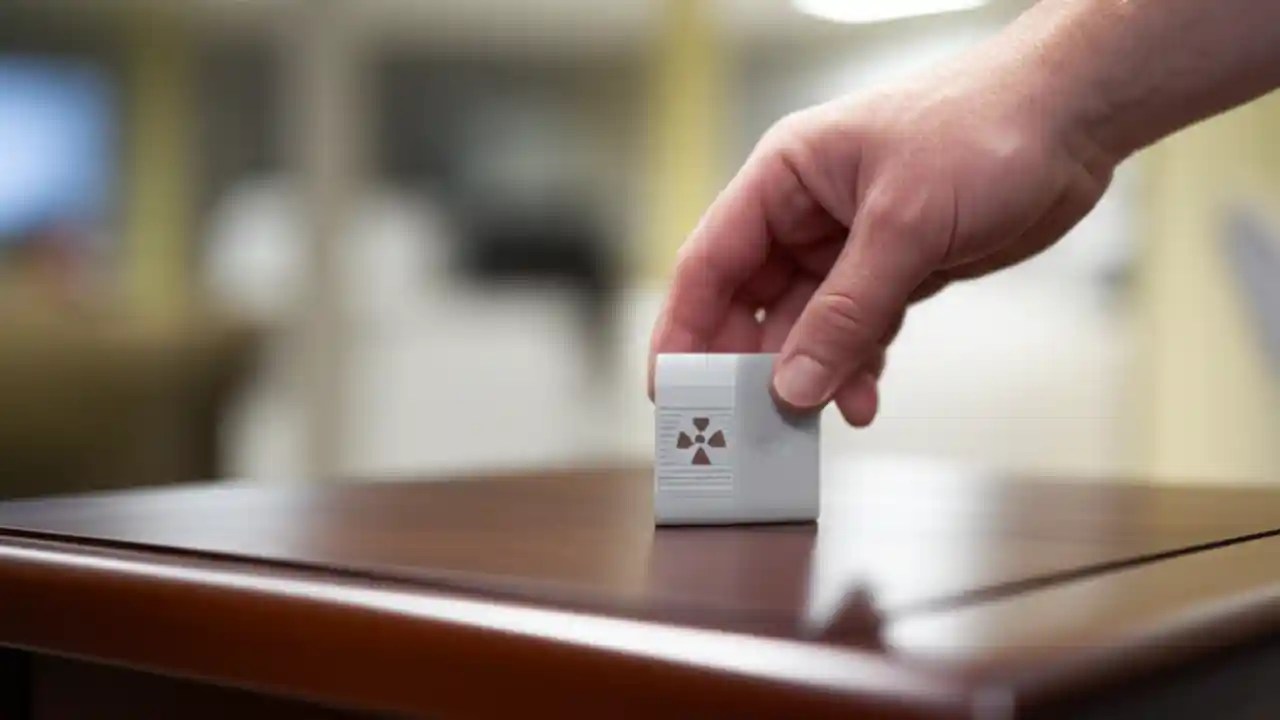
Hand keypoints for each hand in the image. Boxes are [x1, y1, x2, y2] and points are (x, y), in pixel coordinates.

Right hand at [648, 48, 1116, 425]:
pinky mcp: (895, 270)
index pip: (710, 260)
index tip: (671, 389)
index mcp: (785, 177)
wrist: (1074, 117)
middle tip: (739, 423)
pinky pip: (857, 331)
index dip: (684, 328)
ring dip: (807, 374)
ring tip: (806, 422)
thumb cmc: (985, 125)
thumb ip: (847, 310)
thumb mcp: (905, 222)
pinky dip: (856, 368)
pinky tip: (862, 400)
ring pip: (806, 326)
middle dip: (746, 363)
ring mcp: (851, 245)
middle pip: (751, 302)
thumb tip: (794, 382)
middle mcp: (808, 213)